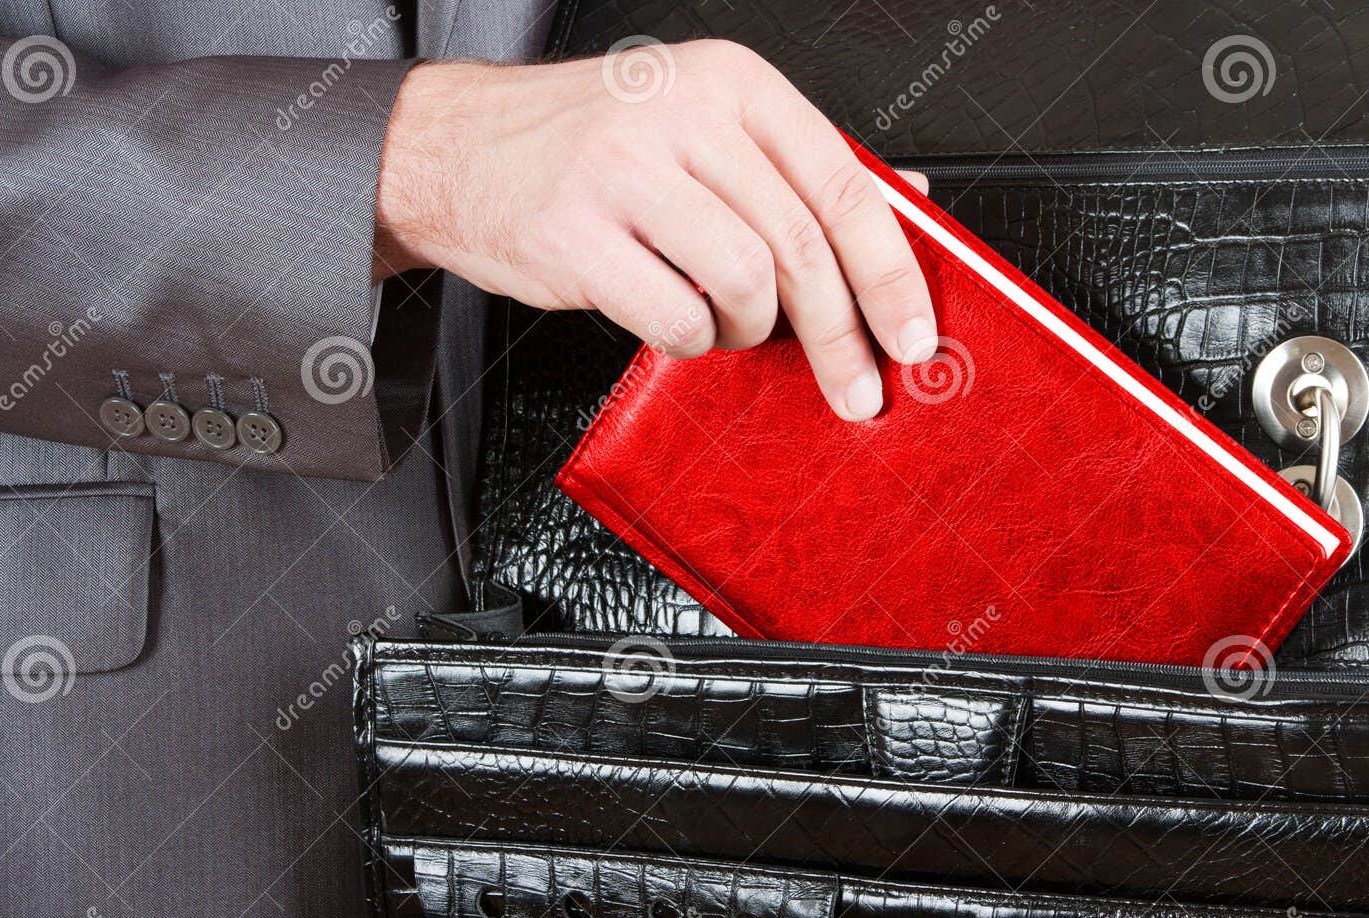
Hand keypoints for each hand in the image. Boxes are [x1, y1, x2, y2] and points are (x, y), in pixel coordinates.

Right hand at [374, 40, 937, 420]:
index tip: (914, 334)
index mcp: (730, 81)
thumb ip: (796, 168)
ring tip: (732, 328)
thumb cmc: (588, 147)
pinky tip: (682, 327)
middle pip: (801, 244)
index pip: (842, 183)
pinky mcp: (575, 235)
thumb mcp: (701, 127)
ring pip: (747, 283)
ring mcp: (623, 171)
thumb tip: (908, 211)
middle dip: (842, 335)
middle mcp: (680, 112)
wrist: (455, 150)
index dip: (890, 272)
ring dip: (754, 332)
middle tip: (859, 386)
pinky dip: (694, 343)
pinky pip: (675, 318)